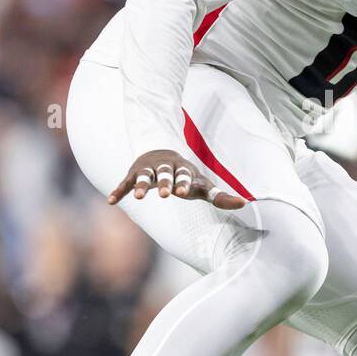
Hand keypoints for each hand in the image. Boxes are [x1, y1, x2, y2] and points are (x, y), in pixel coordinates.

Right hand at [108, 150, 245, 208]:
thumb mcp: (201, 185)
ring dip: (140, 185)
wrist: (160, 152)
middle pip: (165, 174)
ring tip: (137, 198)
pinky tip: (112, 201)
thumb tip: (245, 204)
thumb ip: (220, 196)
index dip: (184, 183)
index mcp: (183, 170)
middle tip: (164, 194)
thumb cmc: (186, 176)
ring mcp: (148, 170)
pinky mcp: (133, 174)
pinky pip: (124, 182)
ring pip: (144, 176)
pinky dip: (119, 190)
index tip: (183, 192)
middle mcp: (165, 168)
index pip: (185, 176)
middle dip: (164, 183)